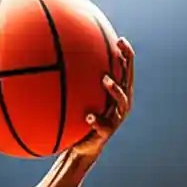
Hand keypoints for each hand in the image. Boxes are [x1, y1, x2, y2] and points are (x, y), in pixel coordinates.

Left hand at [69, 37, 133, 157]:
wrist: (82, 146)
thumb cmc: (80, 117)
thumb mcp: (79, 99)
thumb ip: (76, 83)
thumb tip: (58, 58)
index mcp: (117, 94)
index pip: (125, 72)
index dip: (126, 55)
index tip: (120, 39)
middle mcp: (120, 105)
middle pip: (128, 81)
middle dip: (126, 64)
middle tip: (119, 51)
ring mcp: (115, 119)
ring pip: (122, 103)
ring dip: (115, 90)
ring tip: (105, 79)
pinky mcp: (106, 133)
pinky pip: (103, 126)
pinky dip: (96, 121)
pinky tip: (88, 116)